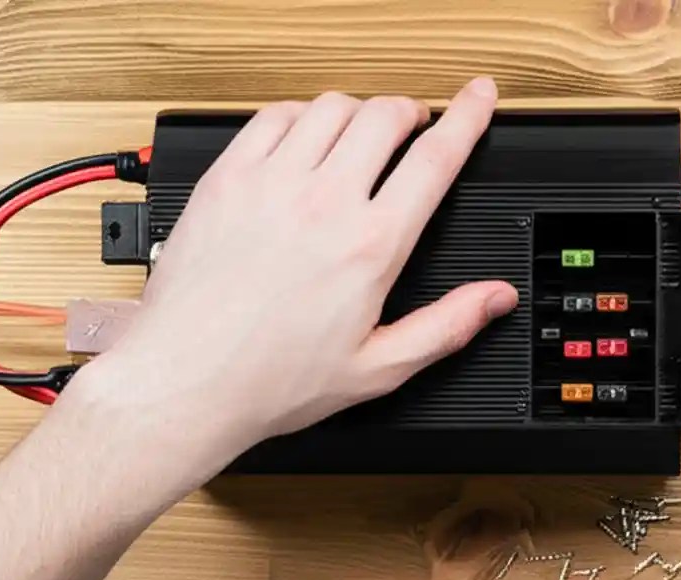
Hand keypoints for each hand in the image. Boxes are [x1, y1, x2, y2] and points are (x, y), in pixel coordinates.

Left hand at [77, 79, 517, 453]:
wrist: (186, 380)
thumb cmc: (272, 379)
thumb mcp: (379, 368)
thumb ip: (447, 326)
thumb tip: (494, 299)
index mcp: (370, 247)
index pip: (435, 158)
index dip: (467, 117)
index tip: (478, 97)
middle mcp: (323, 203)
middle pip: (384, 116)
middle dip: (410, 112)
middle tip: (414, 125)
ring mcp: (270, 184)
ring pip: (330, 108)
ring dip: (358, 111)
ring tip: (360, 132)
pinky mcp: (226, 180)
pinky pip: (272, 117)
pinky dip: (299, 114)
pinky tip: (303, 137)